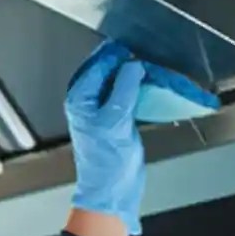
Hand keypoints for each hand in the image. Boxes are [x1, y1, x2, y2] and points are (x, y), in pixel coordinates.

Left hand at [65, 40, 146, 235]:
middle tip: (150, 56)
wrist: (112, 189)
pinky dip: (140, 88)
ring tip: (154, 68)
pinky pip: (128, 94)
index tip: (138, 46)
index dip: (118, 53)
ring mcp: (102, 109)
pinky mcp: (117, 118)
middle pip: (109, 70)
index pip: (98, 64)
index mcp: (80, 99)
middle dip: (128, 62)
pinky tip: (153, 85)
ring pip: (120, 81)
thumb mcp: (115, 119)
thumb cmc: (107, 161)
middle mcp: (88, 101)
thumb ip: (124, 88)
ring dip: (136, 75)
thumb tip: (132, 64)